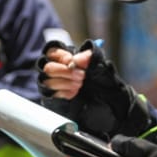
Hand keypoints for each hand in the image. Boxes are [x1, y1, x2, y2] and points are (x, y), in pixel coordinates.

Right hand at [37, 40, 156, 138]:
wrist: (107, 104)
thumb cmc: (102, 81)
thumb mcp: (99, 66)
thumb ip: (89, 58)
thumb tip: (78, 59)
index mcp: (65, 58)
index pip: (53, 52)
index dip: (62, 56)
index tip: (73, 62)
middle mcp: (56, 71)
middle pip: (48, 68)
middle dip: (65, 72)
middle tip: (81, 77)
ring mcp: (52, 85)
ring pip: (49, 81)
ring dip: (65, 83)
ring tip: (80, 85)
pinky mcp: (53, 98)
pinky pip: (51, 94)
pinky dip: (64, 93)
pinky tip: (74, 93)